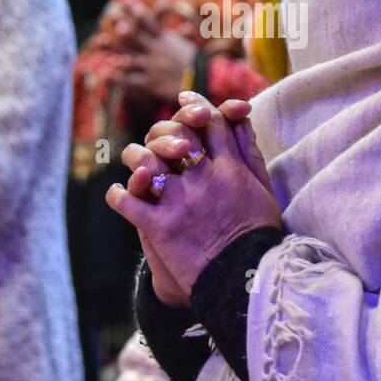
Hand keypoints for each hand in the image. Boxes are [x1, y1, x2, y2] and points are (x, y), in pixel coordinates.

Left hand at [106, 93, 281, 294]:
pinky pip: (129, 202)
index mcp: (231, 168)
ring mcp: (180, 201)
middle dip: (166, 129)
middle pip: (177, 135)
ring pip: (147, 162)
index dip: (198, 108)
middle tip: (159, 133)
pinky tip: (116, 194)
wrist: (245, 279)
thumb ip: (250, 154)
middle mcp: (204, 178)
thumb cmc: (258, 236)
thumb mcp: (264, 190)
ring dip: (136, 160)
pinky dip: (118, 196)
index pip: (212, 124)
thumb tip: (240, 122)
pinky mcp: (161, 226)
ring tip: (134, 165)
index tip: (186, 100)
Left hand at [108, 0, 197, 104]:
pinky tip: (107, 71)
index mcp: (166, 40)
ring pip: (129, 55)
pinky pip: (132, 80)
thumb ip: (182, 35)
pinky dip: (119, 76)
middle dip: (122, 23)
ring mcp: (151, 67)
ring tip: (100, 40)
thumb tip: (184, 24)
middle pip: (136, 35)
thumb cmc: (197, 65)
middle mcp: (156, 51)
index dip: (135, 9)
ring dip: (114, 48)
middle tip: (110, 14)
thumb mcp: (189, 46)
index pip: (149, 21)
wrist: (204, 85)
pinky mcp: (150, 83)